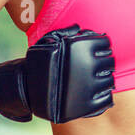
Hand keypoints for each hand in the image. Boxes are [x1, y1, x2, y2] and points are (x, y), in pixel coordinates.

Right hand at [0, 24, 115, 122]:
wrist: (24, 88)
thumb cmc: (36, 62)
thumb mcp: (47, 41)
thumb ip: (64, 33)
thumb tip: (79, 28)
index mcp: (80, 49)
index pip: (105, 44)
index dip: (103, 46)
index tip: (99, 51)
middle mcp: (87, 66)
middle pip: (110, 63)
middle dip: (105, 63)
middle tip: (100, 66)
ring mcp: (88, 87)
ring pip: (110, 81)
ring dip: (106, 79)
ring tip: (98, 80)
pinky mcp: (86, 105)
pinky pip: (106, 100)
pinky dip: (104, 96)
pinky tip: (97, 93)